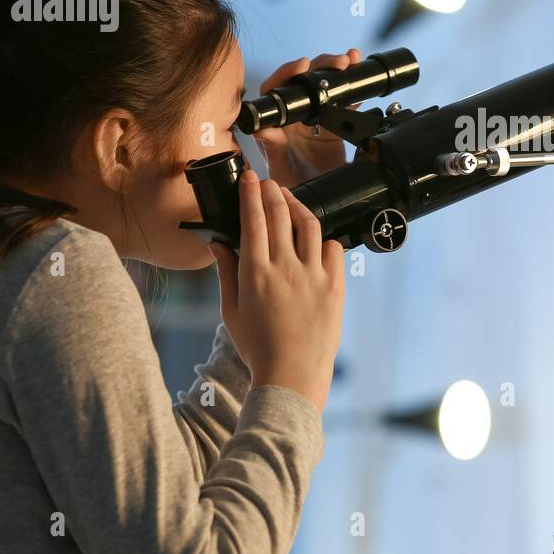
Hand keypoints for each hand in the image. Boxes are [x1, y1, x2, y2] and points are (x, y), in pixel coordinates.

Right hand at [208, 170, 344, 413]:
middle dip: (273, 191)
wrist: (293, 374)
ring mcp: (313, 275)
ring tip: (290, 201)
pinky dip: (323, 238)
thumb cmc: (257, 346)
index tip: (249, 178)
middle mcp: (285, 268)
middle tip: (268, 183)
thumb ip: (225, 272)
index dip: (251, 193)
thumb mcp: (232, 310)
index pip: (253, 220)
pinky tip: (315, 238)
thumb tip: (217, 242)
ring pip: (309, 224)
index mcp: (255, 273)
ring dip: (298, 206)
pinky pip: (333, 248)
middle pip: (280, 214)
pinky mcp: (335, 285)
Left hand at [252, 49, 361, 188]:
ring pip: (323, 86)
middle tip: (339, 62)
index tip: (303, 66)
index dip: (287, 74)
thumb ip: (275, 151)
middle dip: (321, 66)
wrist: (318, 207)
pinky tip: (361, 70)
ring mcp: (315, 120)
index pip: (275, 91)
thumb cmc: (294, 192)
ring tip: (351, 60)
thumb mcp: (283, 172)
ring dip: (336, 69)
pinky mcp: (335, 126)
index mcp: (277, 126)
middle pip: (303, 81)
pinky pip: (343, 100)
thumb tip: (265, 130)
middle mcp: (294, 118)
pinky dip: (353, 85)